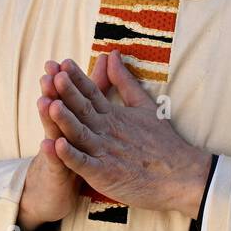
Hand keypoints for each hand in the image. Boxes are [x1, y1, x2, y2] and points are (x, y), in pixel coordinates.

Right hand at [18, 59, 84, 230]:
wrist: (55, 190)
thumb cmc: (77, 150)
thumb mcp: (91, 117)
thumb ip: (99, 87)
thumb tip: (107, 56)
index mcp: (78, 118)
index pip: (75, 95)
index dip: (70, 80)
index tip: (63, 61)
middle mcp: (66, 132)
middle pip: (62, 110)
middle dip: (55, 93)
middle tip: (48, 73)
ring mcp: (62, 153)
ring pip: (58, 133)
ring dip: (51, 118)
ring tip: (45, 102)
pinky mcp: (63, 174)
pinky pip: (62, 164)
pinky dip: (56, 154)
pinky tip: (50, 144)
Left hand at [47, 51, 210, 217]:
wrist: (181, 176)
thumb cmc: (163, 142)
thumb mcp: (144, 105)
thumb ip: (124, 81)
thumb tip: (113, 54)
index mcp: (114, 114)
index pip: (92, 92)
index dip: (76, 78)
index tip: (62, 63)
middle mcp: (107, 130)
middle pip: (82, 109)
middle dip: (66, 92)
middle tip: (51, 74)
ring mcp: (106, 152)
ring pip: (80, 133)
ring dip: (64, 119)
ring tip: (48, 103)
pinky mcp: (105, 174)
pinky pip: (84, 163)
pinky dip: (70, 155)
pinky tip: (56, 145)